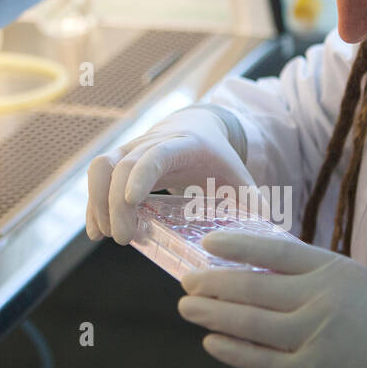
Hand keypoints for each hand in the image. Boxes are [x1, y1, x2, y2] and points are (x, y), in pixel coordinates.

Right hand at [86, 107, 259, 244]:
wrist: (199, 129)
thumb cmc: (219, 159)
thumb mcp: (238, 178)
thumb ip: (254, 204)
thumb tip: (274, 232)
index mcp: (184, 145)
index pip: (155, 154)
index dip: (141, 175)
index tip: (132, 202)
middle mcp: (151, 141)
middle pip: (122, 165)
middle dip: (116, 203)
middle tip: (124, 239)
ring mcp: (131, 149)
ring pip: (101, 167)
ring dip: (97, 201)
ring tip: (106, 236)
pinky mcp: (118, 160)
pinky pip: (96, 177)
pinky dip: (93, 203)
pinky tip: (96, 231)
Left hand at [176, 230, 366, 367]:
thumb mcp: (350, 279)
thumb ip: (306, 272)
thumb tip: (249, 267)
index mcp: (331, 270)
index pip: (274, 251)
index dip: (237, 246)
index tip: (208, 243)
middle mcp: (319, 301)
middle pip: (251, 289)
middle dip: (212, 284)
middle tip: (186, 281)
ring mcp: (313, 338)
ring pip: (248, 324)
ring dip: (212, 315)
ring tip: (187, 308)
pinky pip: (259, 361)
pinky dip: (230, 350)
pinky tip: (211, 341)